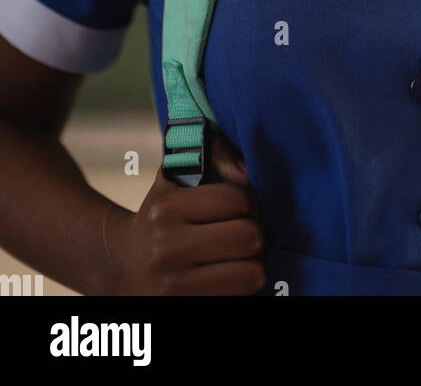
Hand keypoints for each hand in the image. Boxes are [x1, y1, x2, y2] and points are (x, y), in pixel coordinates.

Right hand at [103, 128, 266, 294]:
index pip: (238, 199)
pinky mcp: (183, 309)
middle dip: (255, 235)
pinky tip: (226, 279)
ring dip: (252, 267)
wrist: (120, 267)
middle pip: (249, 238)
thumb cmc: (159, 218)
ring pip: (250, 275)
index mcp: (166, 211)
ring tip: (238, 260)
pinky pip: (237, 298)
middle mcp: (166, 250)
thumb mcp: (174, 178)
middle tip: (244, 236)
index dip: (250, 203)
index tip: (242, 209)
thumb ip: (215, 156)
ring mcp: (174, 287)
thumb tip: (247, 172)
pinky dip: (239, 290)